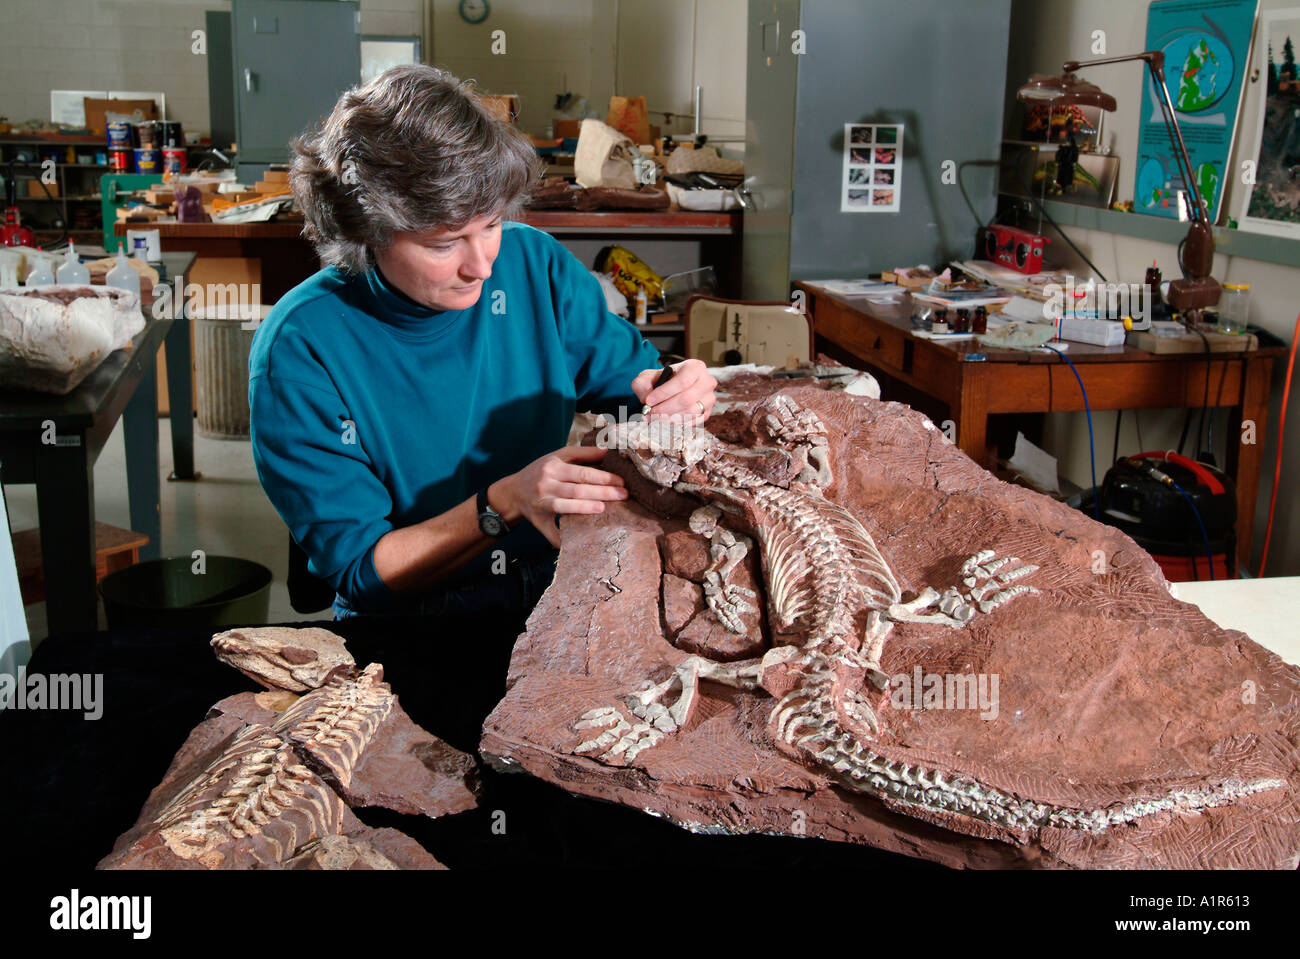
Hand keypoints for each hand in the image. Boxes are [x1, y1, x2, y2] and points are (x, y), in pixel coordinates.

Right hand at [494, 446, 627, 546]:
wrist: (513, 491)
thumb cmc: (541, 471)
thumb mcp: (558, 457)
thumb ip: (582, 453)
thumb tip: (607, 450)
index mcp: (553, 467)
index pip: (583, 472)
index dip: (604, 477)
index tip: (622, 482)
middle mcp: (546, 484)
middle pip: (577, 489)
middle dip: (602, 492)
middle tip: (623, 495)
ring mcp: (541, 503)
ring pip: (565, 506)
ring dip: (585, 508)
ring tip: (604, 508)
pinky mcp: (538, 520)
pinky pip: (551, 531)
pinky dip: (563, 537)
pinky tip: (579, 538)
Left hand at [631, 358, 716, 422]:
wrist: (671, 388)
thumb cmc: (662, 381)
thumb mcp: (649, 377)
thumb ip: (643, 385)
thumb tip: (646, 399)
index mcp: (695, 367)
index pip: (682, 381)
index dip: (664, 393)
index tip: (649, 401)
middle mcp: (706, 382)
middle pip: (687, 399)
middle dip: (665, 408)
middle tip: (650, 413)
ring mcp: (709, 399)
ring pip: (690, 412)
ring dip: (670, 418)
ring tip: (655, 417)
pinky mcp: (706, 412)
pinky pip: (693, 422)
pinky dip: (677, 423)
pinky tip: (665, 421)